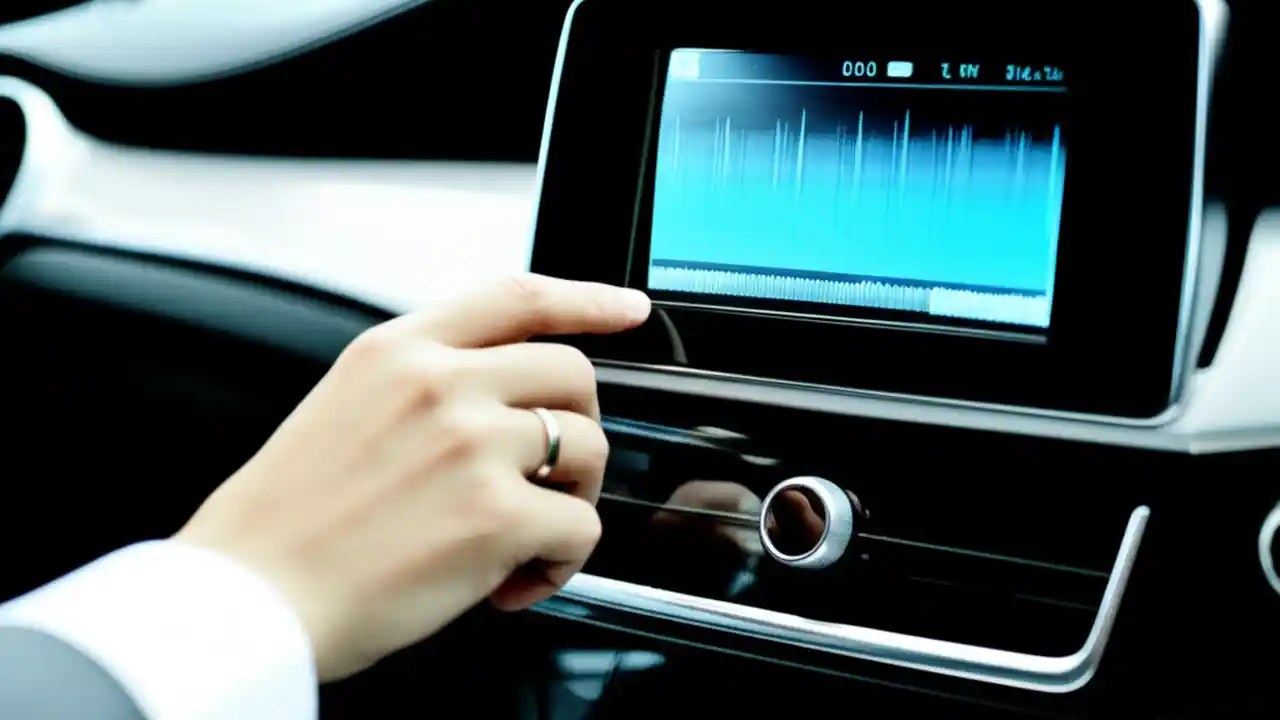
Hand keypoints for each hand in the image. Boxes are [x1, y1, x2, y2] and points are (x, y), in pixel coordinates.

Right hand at [173, 274, 650, 680]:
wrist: (245, 599)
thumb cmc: (287, 523)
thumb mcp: (345, 408)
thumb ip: (424, 387)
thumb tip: (503, 400)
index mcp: (398, 351)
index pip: (516, 296)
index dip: (587, 298)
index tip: (627, 308)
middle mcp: (440, 383)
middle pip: (573, 373)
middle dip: (580, 426)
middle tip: (551, 477)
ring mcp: (473, 443)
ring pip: (591, 446)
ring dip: (575, 497)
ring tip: (526, 537)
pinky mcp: (496, 514)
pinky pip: (581, 528)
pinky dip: (563, 562)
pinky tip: (514, 582)